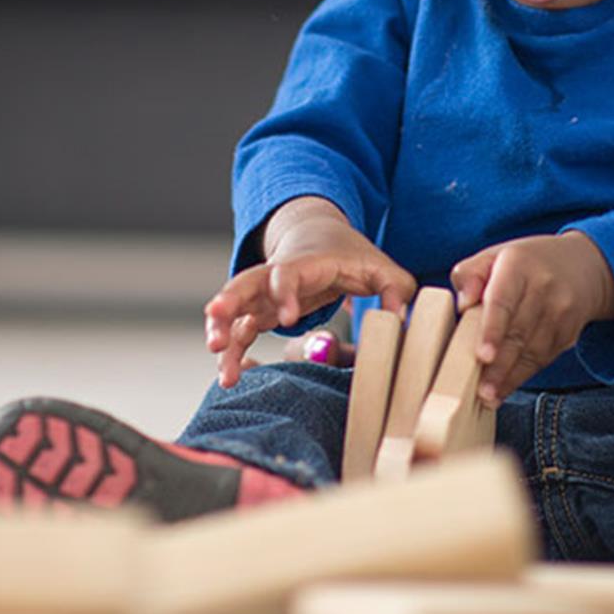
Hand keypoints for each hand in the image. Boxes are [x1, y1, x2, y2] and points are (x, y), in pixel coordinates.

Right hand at [204, 196, 415, 387]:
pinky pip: (241, 331)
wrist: (320, 236)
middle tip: (216, 332)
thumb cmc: (351, 255)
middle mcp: (277, 276)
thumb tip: (397, 321)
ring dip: (224, 333)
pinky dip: (233, 352)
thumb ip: (395, 291)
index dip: (285, 293)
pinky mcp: (261, 312)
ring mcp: (265, 294)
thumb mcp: (381, 269)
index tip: (288, 318)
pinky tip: (229, 377)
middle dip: (229, 305)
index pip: (288, 273)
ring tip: (219, 362)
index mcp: (306, 262)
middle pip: (246, 284)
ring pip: (237, 309)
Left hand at [450, 230, 613, 404]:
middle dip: (498, 365)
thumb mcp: (494, 255)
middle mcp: (543, 288)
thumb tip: (463, 303)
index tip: (482, 355)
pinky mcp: (569, 332)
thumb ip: (470, 274)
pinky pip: (542, 359)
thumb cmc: (525, 263)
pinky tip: (504, 388)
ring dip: (508, 377)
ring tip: (488, 396)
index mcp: (518, 265)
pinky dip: (522, 377)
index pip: (502, 301)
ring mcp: (560, 312)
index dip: (492, 330)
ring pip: (531, 351)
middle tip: (479, 390)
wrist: (584, 265)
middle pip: (517, 332)